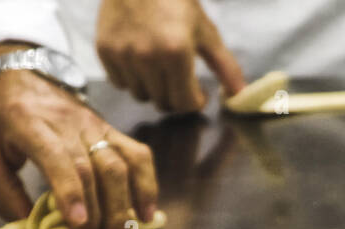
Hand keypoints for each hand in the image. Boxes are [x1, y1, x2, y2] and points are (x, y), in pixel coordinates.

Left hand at [0, 58, 158, 228]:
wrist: (20, 74)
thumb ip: (3, 193)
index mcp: (30, 124)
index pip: (58, 158)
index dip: (71, 192)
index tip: (79, 223)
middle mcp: (68, 122)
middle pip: (96, 168)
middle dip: (102, 212)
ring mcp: (94, 125)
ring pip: (122, 163)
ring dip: (126, 204)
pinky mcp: (110, 129)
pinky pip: (137, 155)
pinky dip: (147, 184)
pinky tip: (146, 213)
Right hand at [96, 0, 245, 112]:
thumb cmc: (177, 1)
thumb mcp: (205, 31)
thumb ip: (225, 66)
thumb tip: (240, 94)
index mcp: (176, 52)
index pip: (184, 103)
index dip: (195, 102)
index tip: (198, 93)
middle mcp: (146, 57)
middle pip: (162, 102)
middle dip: (175, 96)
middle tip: (180, 79)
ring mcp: (123, 54)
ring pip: (140, 95)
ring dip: (153, 88)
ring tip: (159, 67)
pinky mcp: (104, 50)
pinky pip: (119, 83)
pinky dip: (131, 78)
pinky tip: (140, 61)